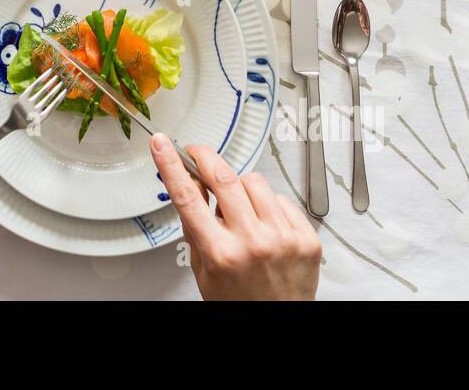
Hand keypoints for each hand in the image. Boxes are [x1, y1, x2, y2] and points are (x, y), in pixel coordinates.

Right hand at [151, 134, 320, 299]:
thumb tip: (191, 185)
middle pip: (224, 177)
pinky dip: (269, 205)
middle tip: (197, 154)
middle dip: (205, 158)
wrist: (279, 324)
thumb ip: (196, 228)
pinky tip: (265, 224)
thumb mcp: (203, 270)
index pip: (188, 198)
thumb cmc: (239, 302)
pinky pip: (281, 198)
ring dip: (240, 187)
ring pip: (254, 181)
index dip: (171, 165)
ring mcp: (283, 238)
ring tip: (240, 208)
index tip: (162, 145)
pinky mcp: (306, 237)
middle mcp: (253, 243)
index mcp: (221, 254)